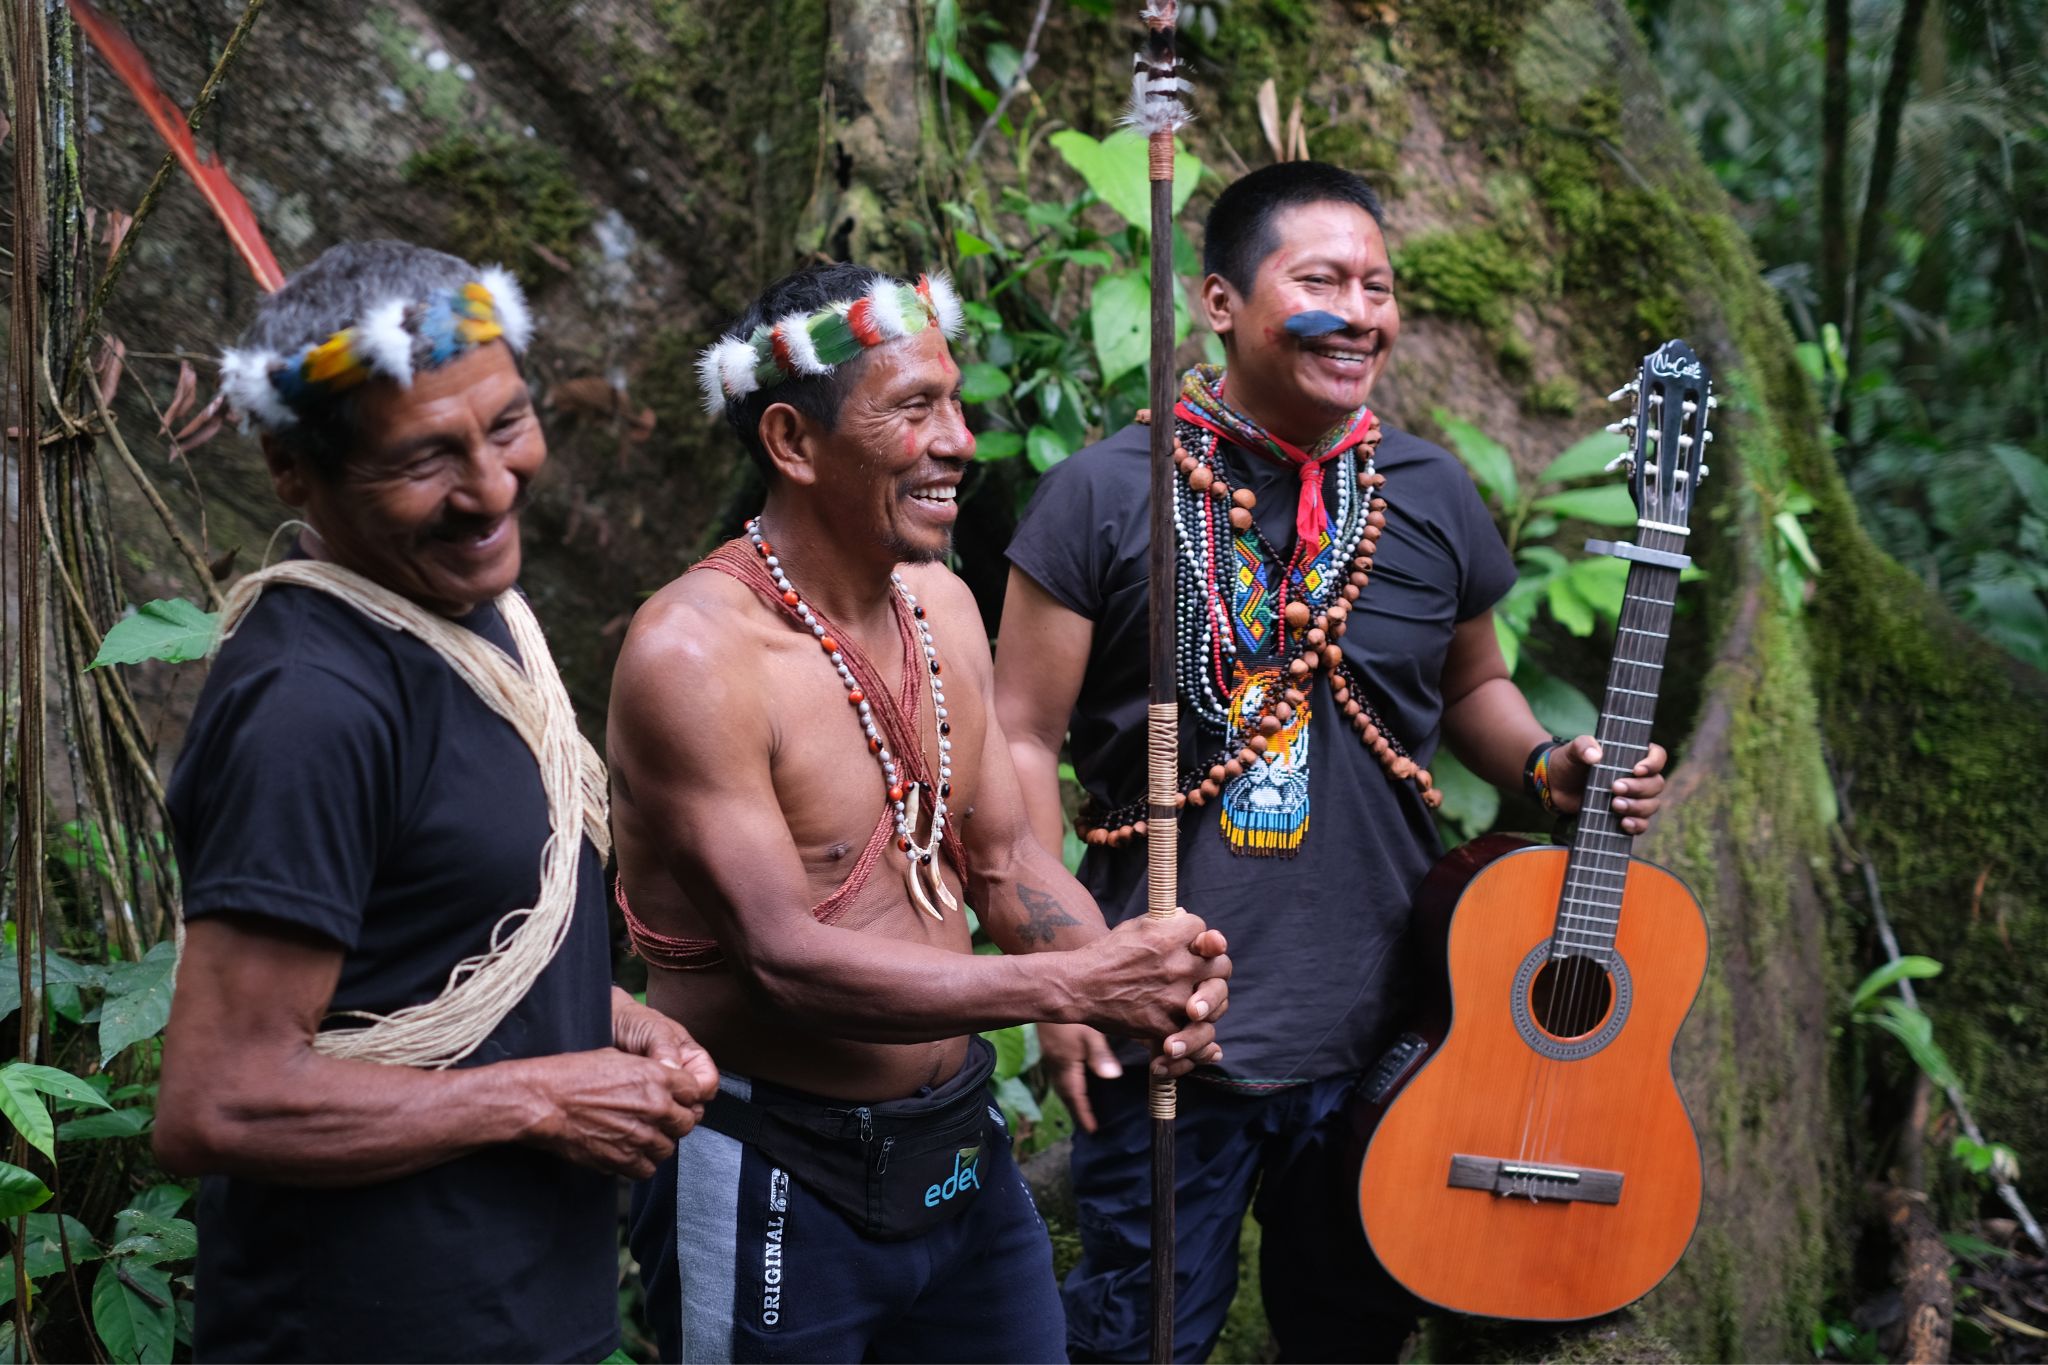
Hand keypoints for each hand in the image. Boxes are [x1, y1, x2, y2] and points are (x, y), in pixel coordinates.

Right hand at [512, 1047, 702, 1179]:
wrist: (545, 1101)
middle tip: (658, 1120)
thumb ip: (649, 1072)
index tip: (674, 1099)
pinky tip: (627, 1152)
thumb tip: (663, 1080)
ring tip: (638, 1136)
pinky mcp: (624, 1159)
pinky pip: (647, 1169)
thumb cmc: (574, 1075)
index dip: (684, 1096)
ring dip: (657, 1143)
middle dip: (674, 1121)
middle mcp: (656, 1107)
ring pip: (669, 1148)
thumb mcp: (618, 1058)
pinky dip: (640, 1163)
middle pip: (686, 1122)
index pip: (695, 1091)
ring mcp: (642, 1136)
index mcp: (657, 1077)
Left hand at [611, 988, 719, 1114]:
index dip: (698, 1091)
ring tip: (641, 1103)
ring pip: (673, 1113)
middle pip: (694, 1104)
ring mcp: (662, 1091)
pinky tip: (633, 1107)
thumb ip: (666, 1048)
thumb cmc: (632, 1021)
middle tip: (659, 1102)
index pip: (708, 1083)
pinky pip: (652, 1116)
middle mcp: (680, 1077)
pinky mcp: (643, 1102)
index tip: (679, 1092)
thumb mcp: (653, 1029)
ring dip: (662, 1114)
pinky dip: (646, 1116)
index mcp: (692, 1058)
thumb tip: (673, 1070)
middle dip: (681, 1108)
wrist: (602, 1024)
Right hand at [1040, 1022, 1122, 1133]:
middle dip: (1076, 1109)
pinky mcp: (1050, 1048)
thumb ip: (1100, 1055)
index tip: (1092, 1130)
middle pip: (1066, 1094)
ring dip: (1071, 1098)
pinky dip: (1067, 1085)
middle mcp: (1056, 1065)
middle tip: (1087, 1124)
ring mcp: (1051, 1056)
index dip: (1083, 1113)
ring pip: (1061, 1084)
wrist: (1042, 998)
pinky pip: (1059, 1075)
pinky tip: (1073, 1079)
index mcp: (1066, 1066)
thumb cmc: (1068, 1015)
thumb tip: (1113, 1077)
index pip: (1075, 1096)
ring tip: (1080, 1107)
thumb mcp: (1088, 1033)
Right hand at [1073, 912, 1229, 1066]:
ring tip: (1197, 1004)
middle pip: (1223, 966)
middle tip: (1204, 975)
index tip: (1192, 944)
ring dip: (1211, 1002)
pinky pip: (1196, 1031)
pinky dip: (1193, 1034)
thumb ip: (1163, 923)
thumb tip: (1184, 916)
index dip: (1198, 936)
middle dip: (1214, 968)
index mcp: (1169, 936)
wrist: (1077, 988)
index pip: (1203, 929)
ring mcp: (1174, 998)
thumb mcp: (1132, 927)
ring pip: (1218, 1001)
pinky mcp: (1165, 1025)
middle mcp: (1178, 965)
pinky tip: (1185, 1029)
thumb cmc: (1103, 955)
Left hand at [1544, 737, 1668, 834]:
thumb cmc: (1570, 762)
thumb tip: (1595, 755)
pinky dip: (1636, 825)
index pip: (1657, 756)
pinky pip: (1642, 824)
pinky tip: (1623, 823)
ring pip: (1651, 805)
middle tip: (1615, 787)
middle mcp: (1638, 777)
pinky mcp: (1626, 815)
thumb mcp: (1573, 750)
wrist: (1556, 786)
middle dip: (1638, 788)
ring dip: (1637, 807)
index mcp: (1632, 756)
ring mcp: (1634, 798)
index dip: (1653, 763)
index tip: (1637, 770)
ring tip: (1614, 805)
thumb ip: (1583, 746)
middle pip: (1656, 784)